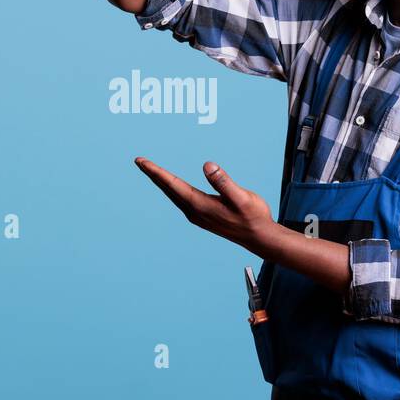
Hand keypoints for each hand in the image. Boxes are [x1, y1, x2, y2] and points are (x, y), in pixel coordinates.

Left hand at [134, 158, 273, 252]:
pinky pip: (181, 199)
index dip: (156, 172)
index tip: (142, 161)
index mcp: (200, 205)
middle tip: (139, 161)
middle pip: (168, 189)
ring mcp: (197, 215)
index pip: (172, 184)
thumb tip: (207, 165)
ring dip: (161, 181)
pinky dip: (172, 188)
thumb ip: (224, 181)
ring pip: (173, 194)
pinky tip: (171, 185)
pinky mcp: (202, 216)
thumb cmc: (253, 217)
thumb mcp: (241, 197)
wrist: (259, 238)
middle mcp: (194, 211)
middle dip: (153, 174)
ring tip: (151, 170)